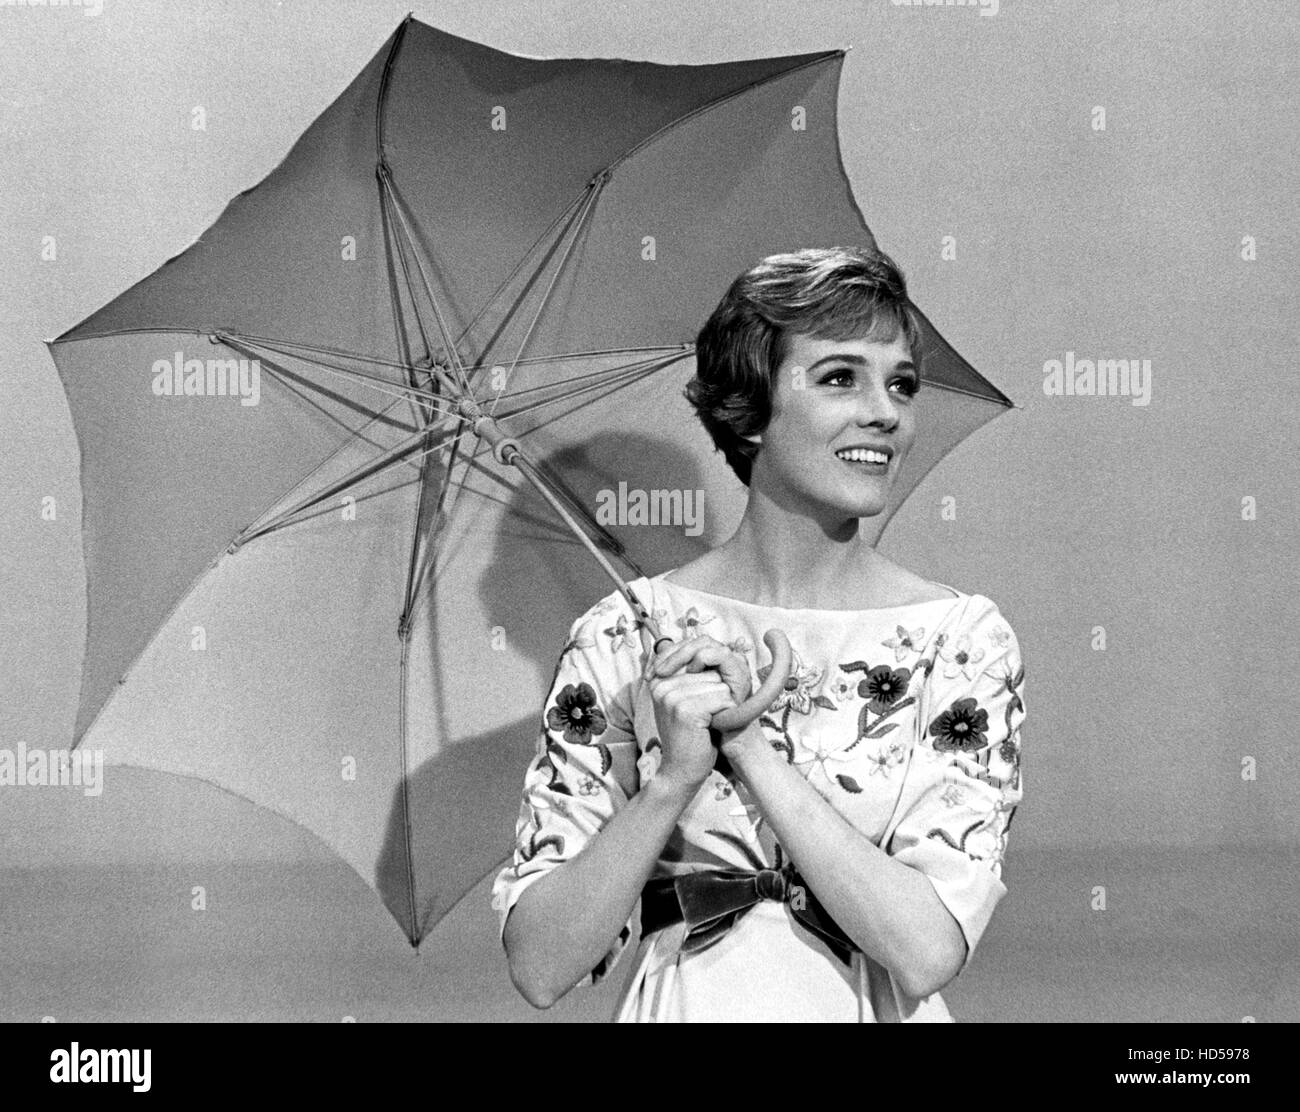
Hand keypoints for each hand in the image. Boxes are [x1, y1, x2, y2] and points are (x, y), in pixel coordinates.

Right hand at [644, 636, 751, 791]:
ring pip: (719, 684)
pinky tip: (710, 727)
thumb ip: (687, 673)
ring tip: (705, 722)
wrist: (682, 769)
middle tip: (703, 717)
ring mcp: (671, 696)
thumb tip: (703, 643)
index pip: (698, 659)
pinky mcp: (685, 709)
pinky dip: (725, 713)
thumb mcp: (683, 700)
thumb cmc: (689, 733)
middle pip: (710, 671)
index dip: (710, 681)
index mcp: (658, 678)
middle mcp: (661, 683)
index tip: (699, 705)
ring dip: (721, 704)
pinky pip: (722, 698)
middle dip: (716, 692)